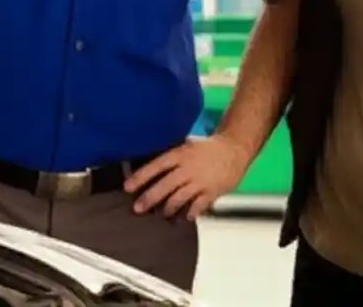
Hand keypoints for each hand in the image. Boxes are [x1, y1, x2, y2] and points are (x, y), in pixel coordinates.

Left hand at [124, 135, 252, 219]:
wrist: (235, 148)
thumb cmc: (207, 148)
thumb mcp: (187, 145)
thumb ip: (171, 155)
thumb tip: (149, 163)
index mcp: (180, 154)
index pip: (156, 166)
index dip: (141, 176)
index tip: (127, 187)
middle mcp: (188, 168)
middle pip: (165, 185)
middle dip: (149, 198)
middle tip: (137, 208)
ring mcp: (200, 181)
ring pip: (179, 198)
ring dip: (168, 208)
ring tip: (162, 214)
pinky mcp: (212, 191)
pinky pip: (198, 205)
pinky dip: (191, 213)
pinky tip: (185, 217)